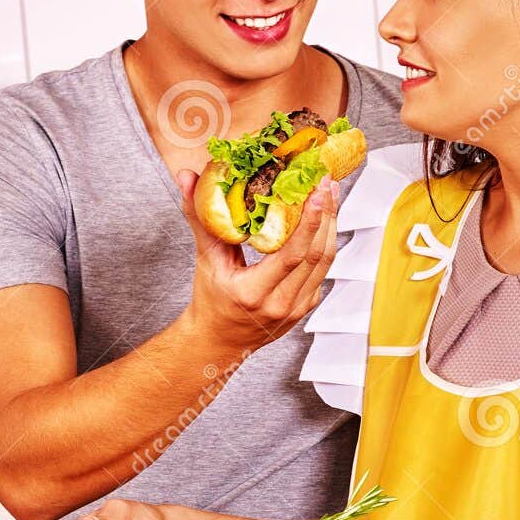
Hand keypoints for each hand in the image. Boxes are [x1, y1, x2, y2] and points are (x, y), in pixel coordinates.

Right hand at [177, 169, 338, 354]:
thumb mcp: (205, 259)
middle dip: (327, 214)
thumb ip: (200, 217)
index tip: (317, 192)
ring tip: (330, 195)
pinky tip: (322, 221)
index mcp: (254, 293)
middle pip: (317, 255)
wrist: (218, 340)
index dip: (310, 221)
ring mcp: (297, 308)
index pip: (293, 255)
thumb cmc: (210, 301)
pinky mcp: (306, 306)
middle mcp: (280, 304)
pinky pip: (322, 271)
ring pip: (326, 262)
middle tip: (326, 182)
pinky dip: (324, 243)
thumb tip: (188, 179)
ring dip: (331, 225)